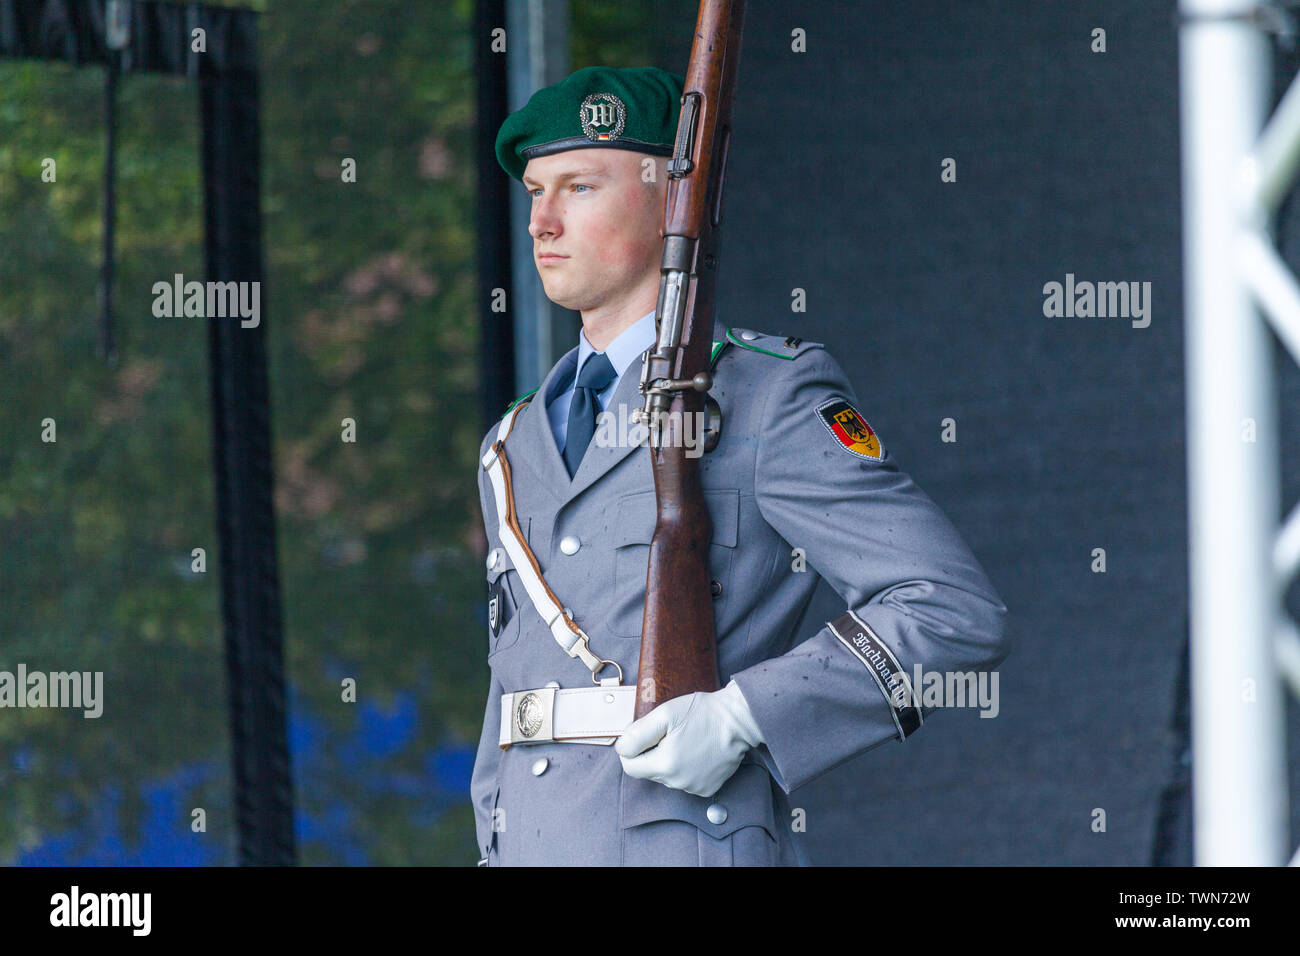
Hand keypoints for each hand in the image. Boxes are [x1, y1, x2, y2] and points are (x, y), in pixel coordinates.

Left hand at [615, 679, 765, 796]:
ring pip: (667, 776)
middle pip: (649, 771)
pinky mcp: (707, 788)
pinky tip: (696, 751)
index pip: (630, 767)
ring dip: (669, 760)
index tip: (643, 734)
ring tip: (686, 739)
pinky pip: (685, 781)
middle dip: (652, 753)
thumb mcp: (664, 714)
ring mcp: (694, 788)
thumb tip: (621, 749)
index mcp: (665, 765)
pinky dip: (686, 767)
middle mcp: (678, 782)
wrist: (738, 720)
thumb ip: (637, 734)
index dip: (632, 749)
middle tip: (668, 732)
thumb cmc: (703, 713)